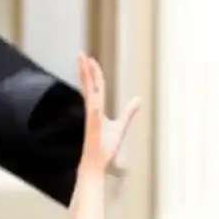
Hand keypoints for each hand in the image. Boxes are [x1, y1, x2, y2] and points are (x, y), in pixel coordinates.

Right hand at [76, 54, 138, 175]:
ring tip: (83, 64)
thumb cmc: (105, 147)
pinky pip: (93, 112)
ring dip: (86, 79)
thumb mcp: (121, 126)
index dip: (93, 73)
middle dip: (85, 70)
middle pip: (88, 86)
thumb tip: (138, 100)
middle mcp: (92, 110)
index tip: (90, 59)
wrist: (97, 164)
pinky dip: (94, 102)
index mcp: (97, 109)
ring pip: (89, 94)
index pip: (95, 87)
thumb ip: (128, 112)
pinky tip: (94, 92)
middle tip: (81, 54)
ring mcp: (91, 118)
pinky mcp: (92, 128)